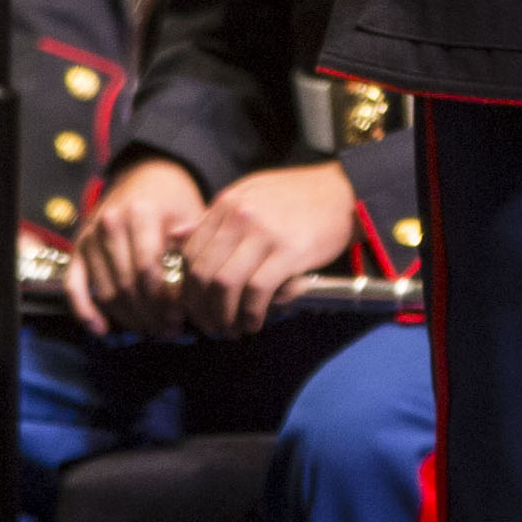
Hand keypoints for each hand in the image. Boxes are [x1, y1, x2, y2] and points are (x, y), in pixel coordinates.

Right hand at [67, 158, 206, 336]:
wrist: (148, 174)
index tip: (182, 319)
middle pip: (127, 285)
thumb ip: (193, 249)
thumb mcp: (192, 215)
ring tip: (151, 330)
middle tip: (169, 331)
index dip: (164, 301)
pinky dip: (84, 311)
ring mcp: (90, 236)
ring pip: (105, 291)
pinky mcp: (78, 248)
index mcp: (140, 213)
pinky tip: (101, 329)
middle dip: (150, 315)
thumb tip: (196, 292)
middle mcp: (110, 224)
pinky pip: (73, 286)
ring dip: (127, 318)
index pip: (147, 271)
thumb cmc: (175, 200)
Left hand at [173, 162, 359, 336]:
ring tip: (232, 329)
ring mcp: (264, 234)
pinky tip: (255, 322)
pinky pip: (257, 290)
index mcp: (227, 204)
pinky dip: (251, 314)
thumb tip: (177, 235)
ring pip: (225, 285)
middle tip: (212, 327)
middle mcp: (240, 217)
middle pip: (203, 273)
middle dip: (202, 309)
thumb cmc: (299, 196)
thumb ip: (214, 217)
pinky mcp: (289, 251)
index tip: (197, 308)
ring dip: (224, 316)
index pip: (191, 253)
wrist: (344, 192)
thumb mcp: (250, 195)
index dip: (188, 289)